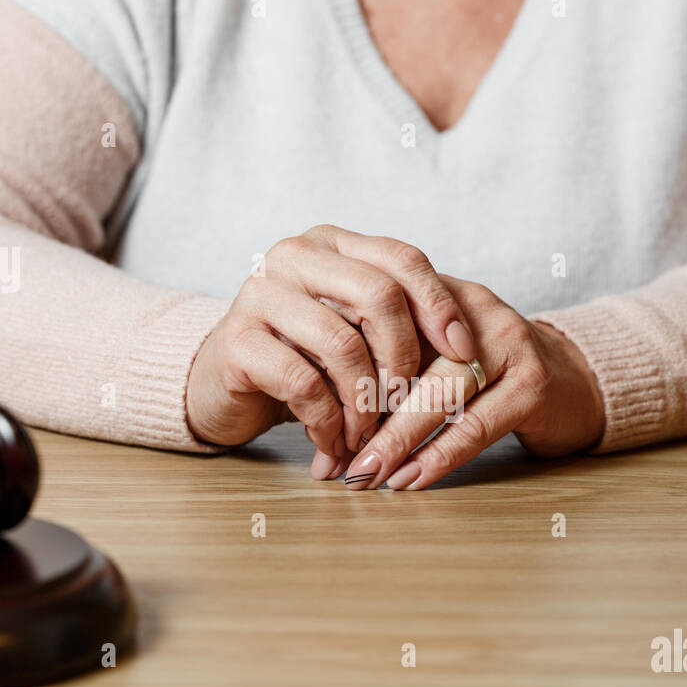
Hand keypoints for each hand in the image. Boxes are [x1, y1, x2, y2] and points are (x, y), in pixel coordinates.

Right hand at [185, 225, 477, 453]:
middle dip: (404, 359)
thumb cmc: (301, 357)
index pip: (402, 259)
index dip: (439, 306)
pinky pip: (304, 385)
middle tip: (407, 404)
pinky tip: (333, 442)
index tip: (464, 352)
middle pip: (378, 297)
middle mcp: (293, 257)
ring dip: (366, 403)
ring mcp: (259, 296)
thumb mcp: (353, 329)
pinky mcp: (237, 343)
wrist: (221, 385)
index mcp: (331, 243)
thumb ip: (398, 323)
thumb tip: (466, 352)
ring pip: (343, 345)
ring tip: (367, 435)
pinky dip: (329, 422)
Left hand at [333, 275, 604, 489]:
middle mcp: (470, 307)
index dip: (341, 371)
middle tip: (335, 460)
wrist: (575, 378)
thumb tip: (320, 438)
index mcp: (434, 292)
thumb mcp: (431, 355)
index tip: (311, 418)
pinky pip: (478, 424)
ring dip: (398, 440)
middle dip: (364, 414)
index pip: (377, 321)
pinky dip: (440, 455)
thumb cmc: (486, 374)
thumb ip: (382, 377)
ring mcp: (507, 341)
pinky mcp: (535, 383)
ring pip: (441, 392)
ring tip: (365, 473)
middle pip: (406, 357)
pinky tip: (411, 478)